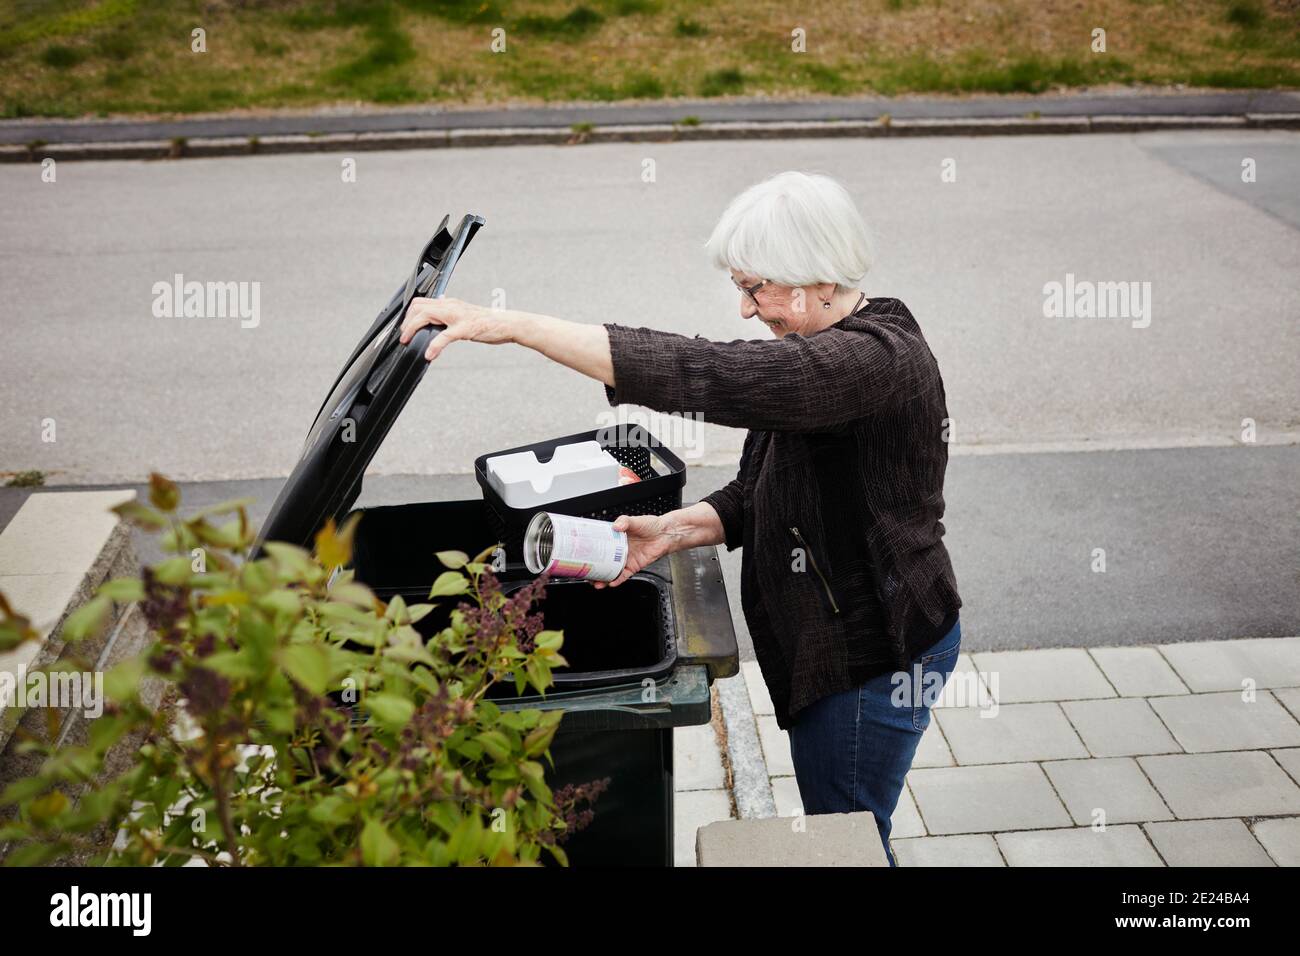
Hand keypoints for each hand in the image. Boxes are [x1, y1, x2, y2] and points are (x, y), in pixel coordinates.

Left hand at [399, 296, 513, 360]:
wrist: (507, 323)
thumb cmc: (488, 322)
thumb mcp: (465, 314)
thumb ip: (450, 312)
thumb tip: (439, 309)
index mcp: (450, 303)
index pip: (421, 302)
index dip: (408, 315)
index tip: (405, 328)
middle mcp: (451, 305)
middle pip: (418, 307)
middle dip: (407, 322)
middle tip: (404, 337)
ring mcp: (457, 316)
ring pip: (426, 316)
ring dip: (412, 329)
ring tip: (408, 342)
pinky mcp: (465, 328)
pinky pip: (444, 336)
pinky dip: (434, 346)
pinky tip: (430, 354)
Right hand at [592, 514, 674, 588]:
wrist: (666, 534)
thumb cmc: (651, 525)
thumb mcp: (635, 520)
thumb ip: (625, 522)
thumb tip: (616, 526)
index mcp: (616, 538)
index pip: (600, 545)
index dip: (591, 551)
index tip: (582, 555)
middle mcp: (619, 550)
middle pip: (603, 561)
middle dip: (594, 568)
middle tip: (586, 573)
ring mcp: (625, 559)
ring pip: (611, 570)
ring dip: (603, 577)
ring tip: (596, 582)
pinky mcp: (634, 566)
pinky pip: (623, 575)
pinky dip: (617, 580)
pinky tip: (611, 583)